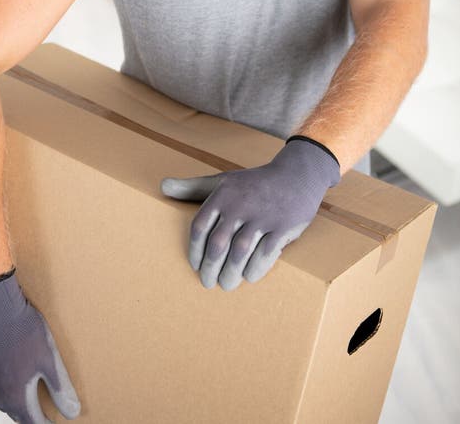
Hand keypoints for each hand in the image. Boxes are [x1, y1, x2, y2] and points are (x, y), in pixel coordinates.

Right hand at [0, 270, 80, 422]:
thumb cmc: (24, 331)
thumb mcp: (49, 359)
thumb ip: (60, 388)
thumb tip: (72, 411)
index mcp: (17, 395)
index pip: (32, 420)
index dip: (44, 423)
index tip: (53, 423)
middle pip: (15, 414)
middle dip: (29, 417)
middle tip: (41, 415)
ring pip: (2, 402)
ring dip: (15, 406)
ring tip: (26, 403)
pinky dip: (2, 392)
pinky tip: (6, 385)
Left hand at [160, 135, 339, 291]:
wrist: (296, 175)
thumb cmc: (252, 184)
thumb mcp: (222, 181)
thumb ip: (192, 187)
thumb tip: (162, 187)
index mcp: (223, 194)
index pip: (200, 228)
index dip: (195, 251)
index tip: (195, 266)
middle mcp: (240, 205)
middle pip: (218, 245)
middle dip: (210, 269)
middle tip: (208, 283)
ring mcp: (263, 217)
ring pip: (240, 254)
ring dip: (231, 274)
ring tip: (227, 284)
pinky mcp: (282, 227)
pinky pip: (265, 255)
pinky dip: (255, 270)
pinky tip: (249, 276)